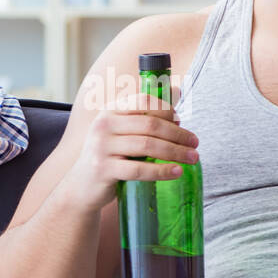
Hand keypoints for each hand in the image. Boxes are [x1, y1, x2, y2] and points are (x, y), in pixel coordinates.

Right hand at [63, 88, 200, 212]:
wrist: (82, 186)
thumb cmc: (110, 156)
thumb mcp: (121, 133)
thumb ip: (144, 117)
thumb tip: (177, 91)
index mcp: (110, 111)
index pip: (143, 101)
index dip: (167, 109)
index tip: (182, 121)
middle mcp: (104, 125)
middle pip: (150, 125)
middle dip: (178, 134)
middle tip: (195, 143)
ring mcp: (101, 147)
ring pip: (147, 146)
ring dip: (175, 152)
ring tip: (192, 158)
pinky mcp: (103, 169)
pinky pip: (138, 169)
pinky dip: (161, 171)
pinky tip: (177, 172)